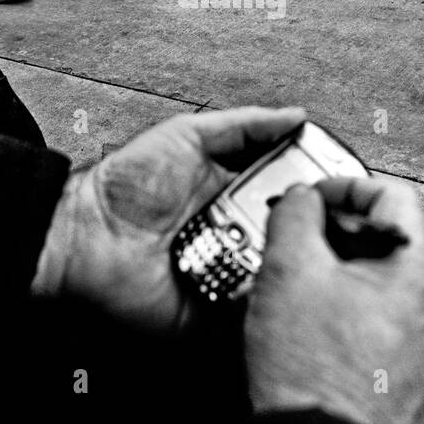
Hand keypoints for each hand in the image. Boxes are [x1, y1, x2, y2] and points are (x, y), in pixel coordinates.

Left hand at [31, 106, 305, 332]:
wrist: (86, 233)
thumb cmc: (125, 183)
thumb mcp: (186, 135)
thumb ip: (243, 126)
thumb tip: (293, 115)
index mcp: (232, 193)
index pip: (287, 195)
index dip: (312, 194)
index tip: (337, 187)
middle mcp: (235, 233)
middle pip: (288, 234)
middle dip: (305, 229)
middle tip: (321, 220)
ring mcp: (226, 271)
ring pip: (277, 269)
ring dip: (284, 258)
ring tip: (287, 244)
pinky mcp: (213, 307)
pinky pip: (250, 306)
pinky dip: (260, 294)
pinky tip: (265, 275)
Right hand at [245, 178, 423, 423]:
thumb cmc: (314, 379)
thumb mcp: (287, 273)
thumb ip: (296, 215)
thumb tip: (304, 198)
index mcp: (420, 275)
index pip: (394, 195)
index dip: (346, 186)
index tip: (318, 198)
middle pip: (391, 245)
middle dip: (340, 242)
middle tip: (302, 250)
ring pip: (391, 289)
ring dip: (348, 282)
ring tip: (307, 299)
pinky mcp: (423, 381)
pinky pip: (393, 330)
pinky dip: (360, 321)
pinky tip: (324, 335)